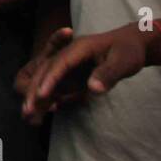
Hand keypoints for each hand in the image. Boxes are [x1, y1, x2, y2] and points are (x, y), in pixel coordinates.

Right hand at [22, 24, 150, 124]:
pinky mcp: (72, 73)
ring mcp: (69, 64)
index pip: (59, 64)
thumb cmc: (129, 51)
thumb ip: (108, 74)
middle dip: (35, 89)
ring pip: (47, 79)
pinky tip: (43, 112)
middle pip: (47, 71)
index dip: (49, 79)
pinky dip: (47, 97)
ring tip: (29, 115)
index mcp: (79, 48)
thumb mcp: (124, 61)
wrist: (132, 44)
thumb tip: (93, 89)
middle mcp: (69, 55)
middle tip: (27, 110)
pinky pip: (56, 85)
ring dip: (37, 95)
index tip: (41, 95)